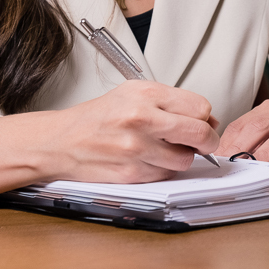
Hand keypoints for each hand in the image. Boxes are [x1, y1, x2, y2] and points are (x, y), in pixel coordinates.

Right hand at [0, 80, 219, 202]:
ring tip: (166, 149)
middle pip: (200, 134)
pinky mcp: (131, 173)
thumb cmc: (96, 118)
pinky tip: (149, 160)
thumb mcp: (132, 94)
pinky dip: (163, 169)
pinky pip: (165, 175)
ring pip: (185, 160)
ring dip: (183, 157)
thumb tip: (206, 118)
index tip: (203, 121)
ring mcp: (136, 148)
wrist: (60, 142)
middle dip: (207, 140)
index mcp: (144, 94)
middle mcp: (141, 119)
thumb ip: (170, 102)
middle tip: (203, 142)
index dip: (206, 117)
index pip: (199, 107)